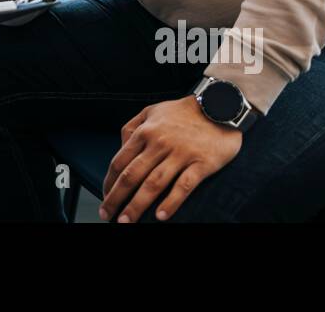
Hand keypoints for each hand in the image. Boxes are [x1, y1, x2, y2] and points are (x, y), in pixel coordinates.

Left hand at [99, 96, 242, 222]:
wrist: (220, 104)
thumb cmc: (184, 111)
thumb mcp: (152, 111)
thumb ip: (132, 128)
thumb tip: (120, 148)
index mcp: (145, 132)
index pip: (120, 162)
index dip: (109, 182)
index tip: (104, 196)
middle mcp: (159, 143)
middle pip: (132, 176)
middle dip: (116, 198)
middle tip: (107, 215)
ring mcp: (180, 154)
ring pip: (153, 184)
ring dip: (137, 205)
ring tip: (126, 221)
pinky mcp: (201, 163)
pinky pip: (183, 186)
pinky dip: (171, 202)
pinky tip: (161, 216)